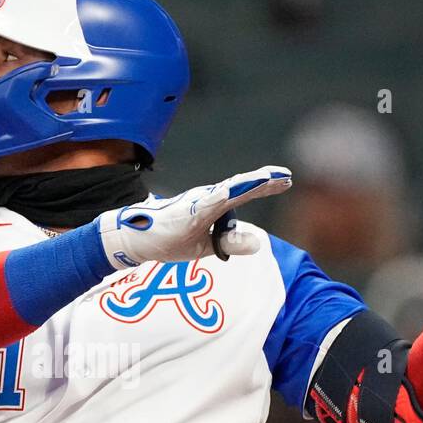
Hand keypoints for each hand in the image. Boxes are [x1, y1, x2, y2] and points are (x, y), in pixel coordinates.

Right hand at [96, 166, 291, 268]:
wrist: (136, 240)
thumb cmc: (168, 240)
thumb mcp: (205, 246)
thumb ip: (230, 242)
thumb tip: (259, 242)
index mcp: (212, 207)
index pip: (244, 194)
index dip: (265, 187)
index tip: (286, 180)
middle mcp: (207, 200)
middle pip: (240, 188)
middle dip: (264, 182)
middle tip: (286, 175)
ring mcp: (196, 204)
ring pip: (226, 192)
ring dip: (246, 185)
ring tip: (266, 178)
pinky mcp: (185, 213)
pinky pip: (204, 205)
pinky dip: (218, 198)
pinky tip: (230, 193)